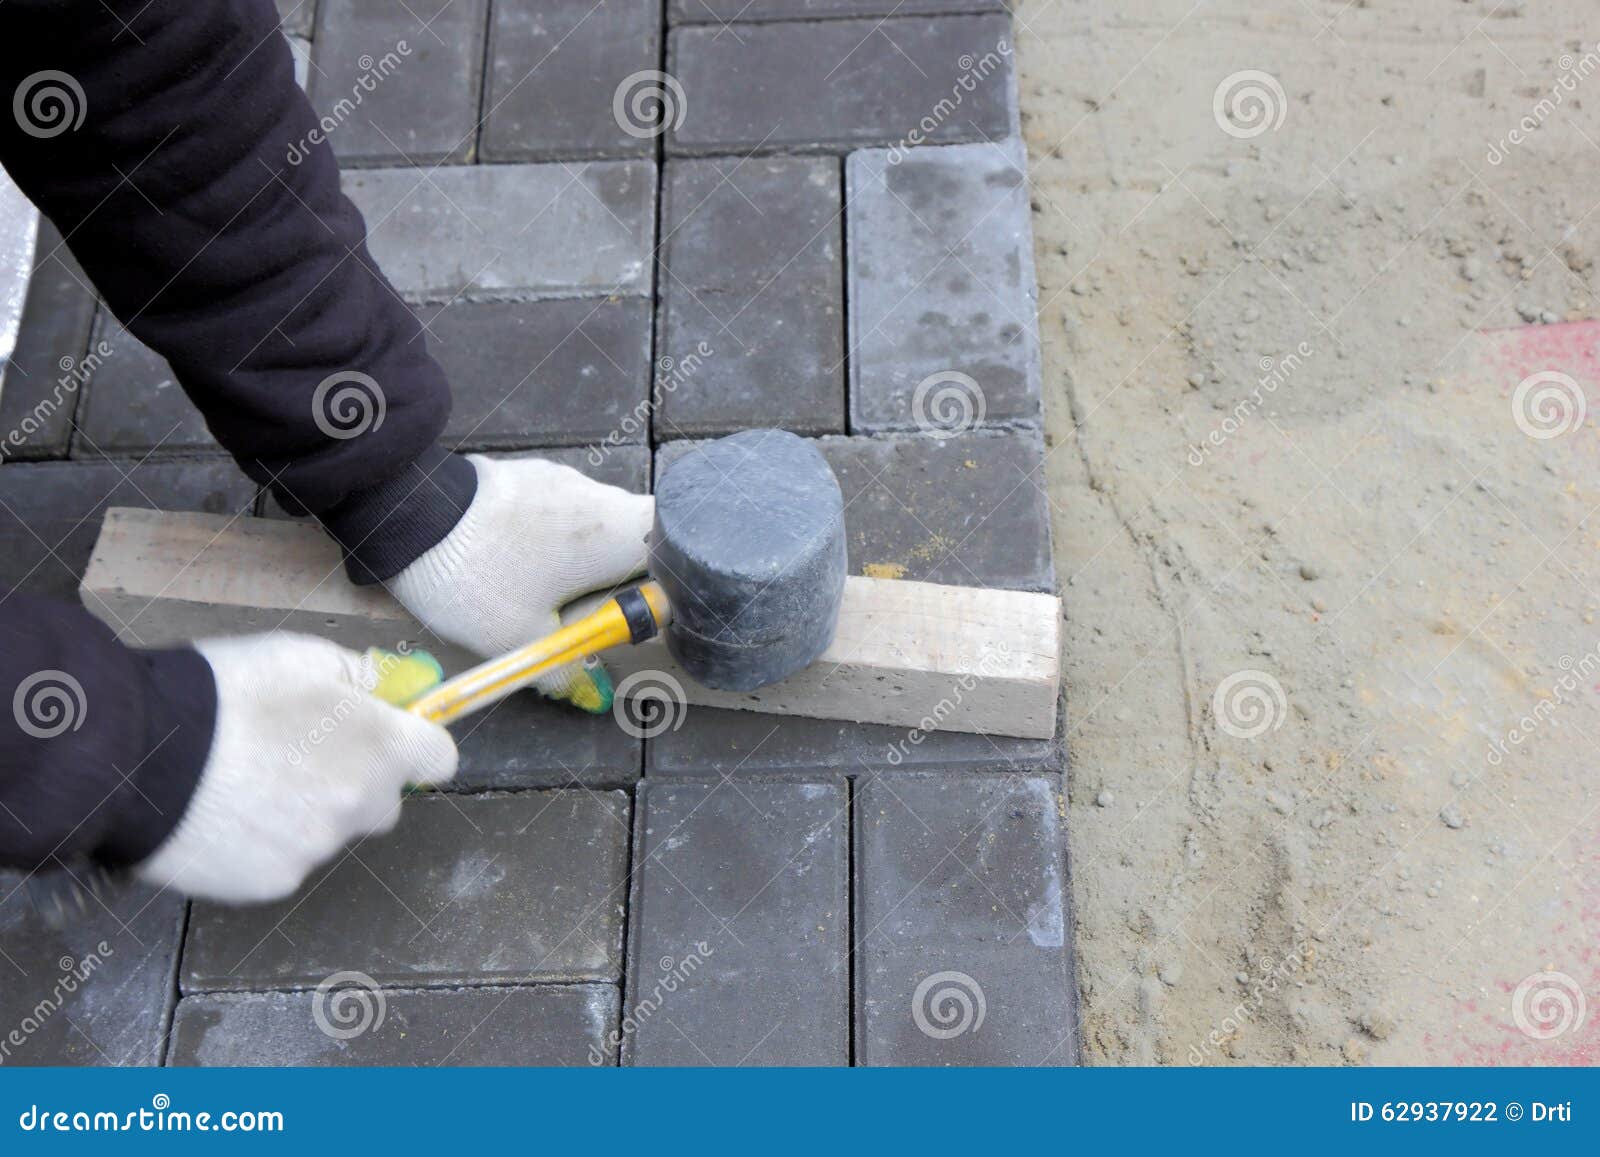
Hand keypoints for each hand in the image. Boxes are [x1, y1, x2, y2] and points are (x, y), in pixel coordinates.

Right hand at [135, 633, 456, 902]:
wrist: (142, 753)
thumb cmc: (226, 694)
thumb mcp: (304, 657)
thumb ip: (362, 676)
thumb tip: (390, 689)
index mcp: (381, 748)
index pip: (439, 759)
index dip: (415, 743)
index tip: (388, 733)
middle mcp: (361, 807)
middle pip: (384, 801)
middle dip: (358, 779)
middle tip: (302, 753)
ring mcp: (318, 850)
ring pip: (331, 831)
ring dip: (308, 811)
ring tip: (249, 780)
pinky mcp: (273, 882)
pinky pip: (286, 859)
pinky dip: (267, 840)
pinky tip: (227, 812)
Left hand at [389, 455, 654, 709]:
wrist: (405, 514)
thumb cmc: (474, 576)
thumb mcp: (520, 640)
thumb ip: (563, 669)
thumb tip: (584, 691)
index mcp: (615, 532)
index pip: (682, 538)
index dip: (678, 575)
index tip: (653, 607)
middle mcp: (598, 497)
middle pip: (640, 536)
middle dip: (622, 578)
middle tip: (588, 614)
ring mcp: (562, 480)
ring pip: (597, 525)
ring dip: (584, 560)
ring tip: (542, 591)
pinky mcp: (529, 476)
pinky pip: (561, 512)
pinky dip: (554, 539)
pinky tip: (516, 564)